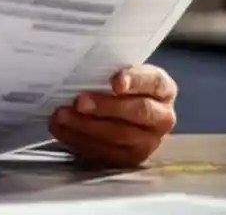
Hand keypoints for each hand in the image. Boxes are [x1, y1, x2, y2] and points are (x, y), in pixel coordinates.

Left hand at [48, 64, 177, 167]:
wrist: (119, 112)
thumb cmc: (115, 86)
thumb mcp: (117, 71)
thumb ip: (107, 69)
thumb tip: (79, 66)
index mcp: (163, 89)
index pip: (154, 82)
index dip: (135, 81)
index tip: (115, 82)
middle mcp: (162, 116)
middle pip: (139, 112)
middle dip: (106, 107)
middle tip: (79, 102)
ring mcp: (149, 141)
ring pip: (121, 136)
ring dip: (87, 126)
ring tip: (63, 116)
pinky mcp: (130, 158)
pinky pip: (107, 153)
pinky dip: (81, 140)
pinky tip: (62, 129)